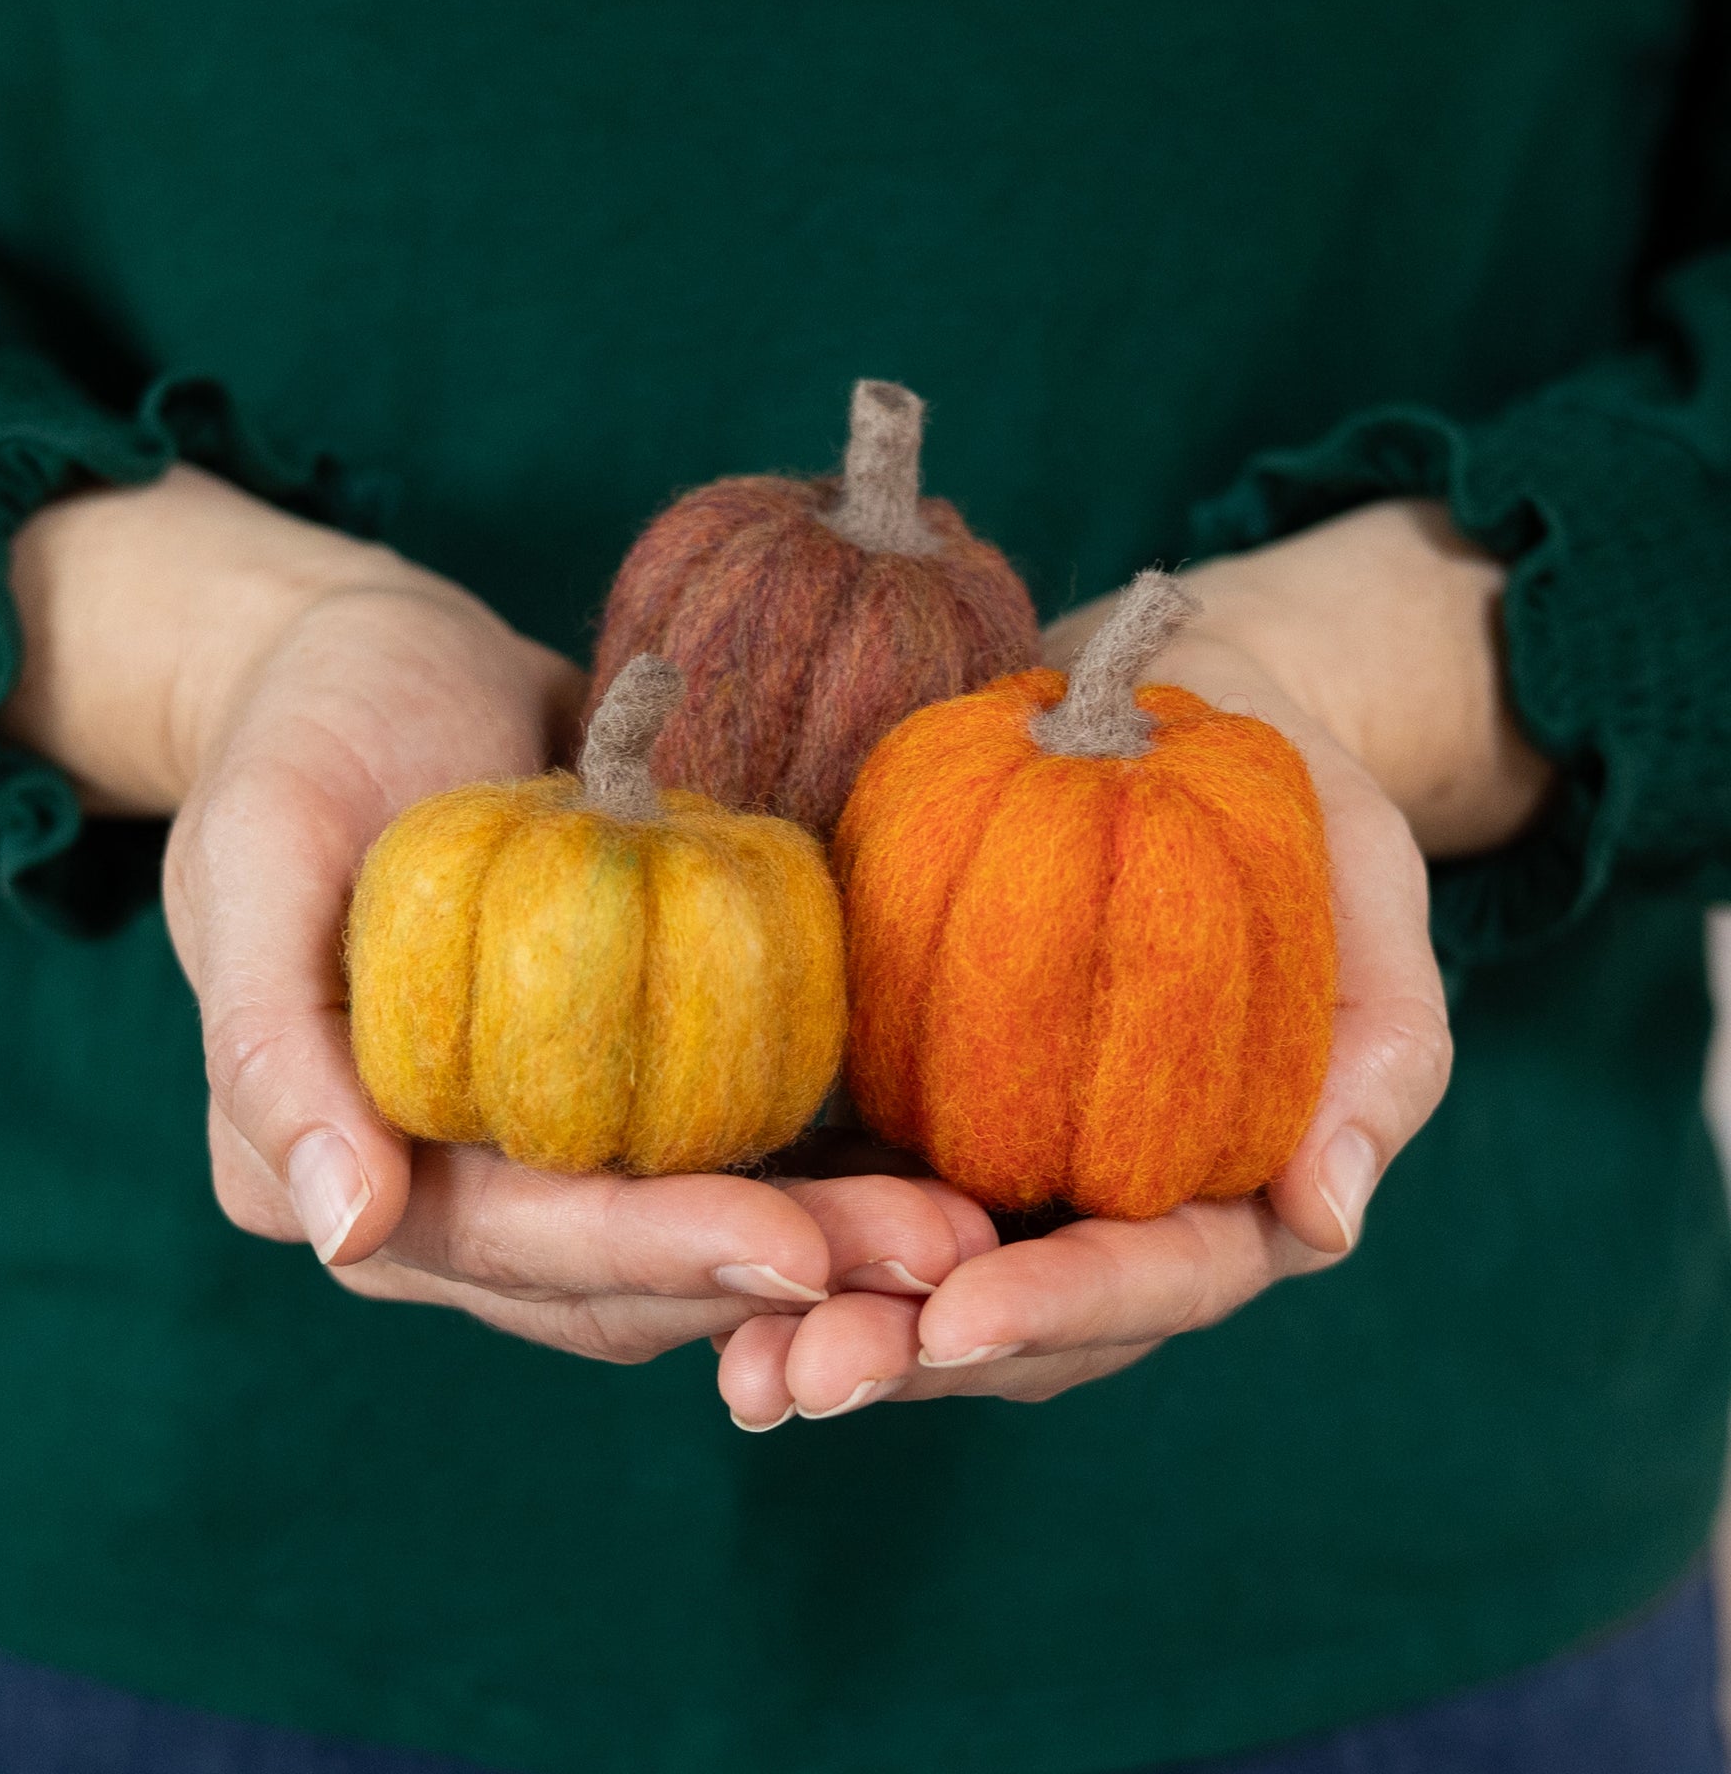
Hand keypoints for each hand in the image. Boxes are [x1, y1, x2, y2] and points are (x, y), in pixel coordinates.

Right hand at [5, 467, 966, 1361]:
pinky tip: (915, 1173)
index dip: (649, 1251)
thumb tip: (342, 1230)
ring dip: (820, 1251)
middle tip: (937, 1258)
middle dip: (776, 1273)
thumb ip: (273, 1045)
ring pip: (683, 1248)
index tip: (795, 1251)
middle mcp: (435, 1197)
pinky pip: (717, 1165)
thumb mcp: (256, 852)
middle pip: (616, 1275)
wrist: (389, 667)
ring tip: (958, 1234)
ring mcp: (528, 1161)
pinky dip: (811, 1182)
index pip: (507, 1237)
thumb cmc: (307, 732)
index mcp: (321, 1168)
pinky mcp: (611, 1103)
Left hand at [716, 500, 1542, 1419]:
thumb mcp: (1369, 894)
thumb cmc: (1289, 798)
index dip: (1064, 1306)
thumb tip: (1329, 1220)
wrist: (1160, 701)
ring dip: (828, 1330)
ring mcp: (1000, 1158)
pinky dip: (783, 1234)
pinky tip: (702, 1264)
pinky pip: (848, 1183)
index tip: (960, 1321)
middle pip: (1018, 1312)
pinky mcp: (912, 1096)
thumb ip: (1378, 1057)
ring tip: (738, 1373)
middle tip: (799, 1379)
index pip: (1158, 1276)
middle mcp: (1101, 1196)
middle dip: (912, 1357)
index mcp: (1224, 1183)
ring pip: (918, 1278)